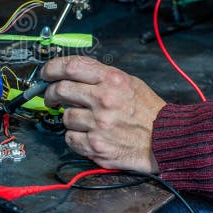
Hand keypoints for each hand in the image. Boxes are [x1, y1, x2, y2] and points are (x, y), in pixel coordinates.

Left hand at [41, 56, 165, 172]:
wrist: (166, 139)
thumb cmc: (148, 111)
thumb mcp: (129, 82)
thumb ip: (101, 76)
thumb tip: (71, 73)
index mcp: (112, 80)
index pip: (72, 66)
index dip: (52, 68)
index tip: (46, 73)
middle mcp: (104, 100)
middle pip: (61, 90)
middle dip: (51, 93)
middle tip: (51, 97)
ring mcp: (99, 124)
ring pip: (65, 117)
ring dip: (70, 118)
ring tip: (87, 121)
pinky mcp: (96, 146)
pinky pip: (71, 139)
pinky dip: (76, 138)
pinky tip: (89, 135)